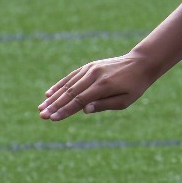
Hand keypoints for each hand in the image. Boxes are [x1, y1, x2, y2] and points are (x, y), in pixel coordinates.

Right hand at [39, 53, 157, 120]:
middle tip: (42, 115)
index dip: (65, 111)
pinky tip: (49, 94)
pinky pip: (71, 77)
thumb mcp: (125, 100)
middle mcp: (94, 76)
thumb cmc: (135, 86)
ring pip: (68, 85)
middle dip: (54, 106)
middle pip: (70, 93)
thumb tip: (84, 110)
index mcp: (103, 86)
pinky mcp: (89, 66)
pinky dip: (60, 85)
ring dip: (53, 97)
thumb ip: (104, 105)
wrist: (140, 63)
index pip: (79, 101)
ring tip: (41, 107)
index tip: (53, 119)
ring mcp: (90, 69)